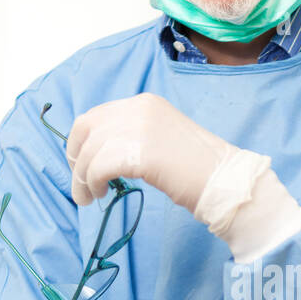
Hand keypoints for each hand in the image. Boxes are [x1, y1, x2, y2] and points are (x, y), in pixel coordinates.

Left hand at [66, 93, 234, 211]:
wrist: (224, 180)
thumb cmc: (198, 168)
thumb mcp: (161, 139)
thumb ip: (133, 137)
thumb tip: (100, 153)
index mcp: (145, 103)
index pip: (97, 115)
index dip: (81, 141)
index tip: (82, 164)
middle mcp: (139, 108)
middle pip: (86, 128)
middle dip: (76, 156)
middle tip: (80, 182)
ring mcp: (139, 127)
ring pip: (90, 150)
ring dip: (83, 177)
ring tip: (89, 196)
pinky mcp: (140, 151)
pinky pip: (99, 166)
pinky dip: (93, 181)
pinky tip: (101, 192)